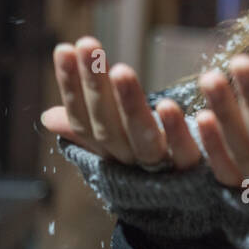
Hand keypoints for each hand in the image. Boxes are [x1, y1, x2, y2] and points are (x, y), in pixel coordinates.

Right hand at [40, 38, 200, 170]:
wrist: (201, 204)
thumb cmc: (156, 156)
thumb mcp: (122, 138)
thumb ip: (92, 124)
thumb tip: (47, 117)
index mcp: (110, 152)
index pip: (83, 119)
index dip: (72, 87)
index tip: (64, 48)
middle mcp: (131, 163)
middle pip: (108, 126)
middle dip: (96, 86)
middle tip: (88, 43)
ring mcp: (162, 171)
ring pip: (143, 140)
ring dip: (131, 105)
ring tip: (121, 69)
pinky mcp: (197, 174)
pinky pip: (185, 154)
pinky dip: (177, 132)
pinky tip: (169, 103)